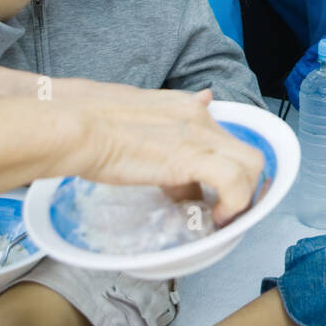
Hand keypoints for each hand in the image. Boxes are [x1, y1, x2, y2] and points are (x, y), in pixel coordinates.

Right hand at [58, 89, 263, 223]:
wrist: (74, 125)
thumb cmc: (85, 120)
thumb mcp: (132, 115)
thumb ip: (160, 122)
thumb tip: (186, 120)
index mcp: (184, 107)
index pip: (220, 138)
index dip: (221, 167)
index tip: (210, 191)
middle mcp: (199, 117)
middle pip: (245, 151)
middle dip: (243, 185)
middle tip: (222, 209)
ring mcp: (199, 136)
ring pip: (252, 164)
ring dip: (243, 196)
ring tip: (220, 217)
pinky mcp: (192, 158)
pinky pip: (234, 181)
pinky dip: (234, 203)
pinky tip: (216, 218)